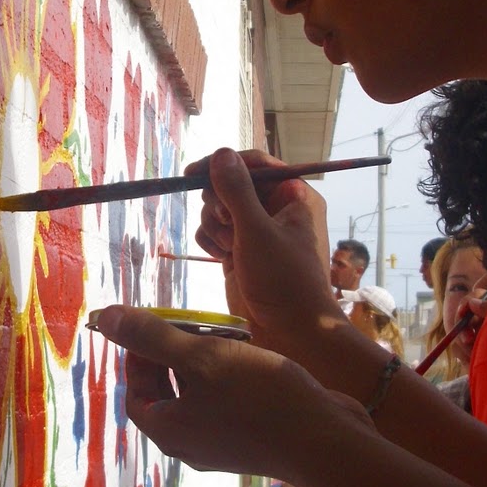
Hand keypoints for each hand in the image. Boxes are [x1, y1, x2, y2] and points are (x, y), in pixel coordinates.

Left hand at [91, 303, 370, 481]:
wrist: (323, 439)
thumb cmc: (257, 397)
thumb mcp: (200, 356)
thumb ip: (151, 336)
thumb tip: (103, 317)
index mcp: (168, 430)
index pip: (136, 391)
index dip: (137, 355)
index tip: (155, 324)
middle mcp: (189, 445)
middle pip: (166, 395)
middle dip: (173, 356)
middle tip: (190, 325)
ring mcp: (222, 447)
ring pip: (199, 399)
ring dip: (204, 365)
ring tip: (223, 334)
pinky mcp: (252, 443)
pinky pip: (228, 407)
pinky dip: (230, 380)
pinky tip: (251, 358)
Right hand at [187, 148, 342, 354]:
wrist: (291, 333)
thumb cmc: (283, 280)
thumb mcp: (257, 231)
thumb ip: (236, 191)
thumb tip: (220, 153)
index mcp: (293, 196)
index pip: (256, 164)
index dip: (224, 164)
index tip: (193, 173)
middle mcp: (275, 209)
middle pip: (231, 184)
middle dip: (220, 203)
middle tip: (227, 223)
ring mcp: (257, 230)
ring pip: (218, 209)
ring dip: (215, 226)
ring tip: (229, 248)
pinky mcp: (240, 250)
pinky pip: (214, 232)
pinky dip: (211, 241)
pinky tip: (221, 258)